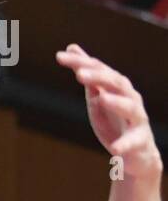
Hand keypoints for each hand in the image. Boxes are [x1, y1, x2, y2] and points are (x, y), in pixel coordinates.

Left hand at [57, 45, 162, 179]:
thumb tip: (72, 49)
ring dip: (116, 102)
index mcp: (117, 87)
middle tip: (79, 74)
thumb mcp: (97, 95)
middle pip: (116, 83)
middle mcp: (130, 98)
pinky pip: (133, 141)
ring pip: (130, 107)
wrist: (137, 151)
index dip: (80, 62)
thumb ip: (88, 74)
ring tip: (101, 99)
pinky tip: (114, 148)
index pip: (99, 69)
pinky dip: (124, 144)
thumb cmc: (115, 120)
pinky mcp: (140, 140)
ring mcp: (137, 119)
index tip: (60, 56)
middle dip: (99, 77)